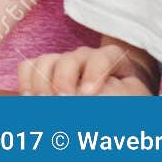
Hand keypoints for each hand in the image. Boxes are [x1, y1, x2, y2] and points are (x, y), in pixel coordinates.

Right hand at [19, 44, 156, 95]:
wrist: (121, 92)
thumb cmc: (129, 97)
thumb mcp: (134, 97)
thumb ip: (122, 96)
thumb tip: (96, 101)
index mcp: (114, 59)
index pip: (103, 58)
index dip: (95, 74)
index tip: (89, 95)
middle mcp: (86, 56)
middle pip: (70, 59)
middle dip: (64, 80)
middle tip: (63, 101)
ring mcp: (64, 60)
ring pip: (45, 61)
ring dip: (43, 85)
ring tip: (46, 105)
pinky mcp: (46, 69)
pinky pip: (27, 67)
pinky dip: (26, 83)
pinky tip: (31, 101)